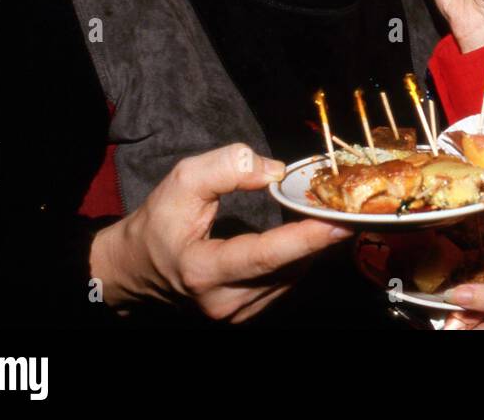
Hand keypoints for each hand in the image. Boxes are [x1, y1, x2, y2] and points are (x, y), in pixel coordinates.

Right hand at [89, 143, 350, 321]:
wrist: (137, 267)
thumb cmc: (160, 222)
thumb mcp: (182, 182)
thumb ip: (225, 168)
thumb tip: (274, 171)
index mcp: (202, 270)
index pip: (264, 256)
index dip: (305, 239)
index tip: (340, 223)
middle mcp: (222, 301)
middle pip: (286, 268)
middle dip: (319, 238)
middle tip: (346, 208)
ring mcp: (235, 313)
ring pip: (291, 278)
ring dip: (311, 247)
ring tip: (325, 216)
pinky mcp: (245, 314)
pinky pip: (285, 283)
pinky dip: (298, 258)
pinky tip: (303, 235)